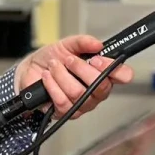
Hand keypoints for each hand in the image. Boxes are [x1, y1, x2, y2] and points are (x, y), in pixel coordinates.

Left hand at [14, 35, 133, 119]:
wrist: (31, 70)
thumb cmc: (52, 59)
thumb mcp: (67, 44)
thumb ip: (82, 42)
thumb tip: (97, 44)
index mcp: (103, 74)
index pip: (123, 76)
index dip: (116, 69)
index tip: (98, 59)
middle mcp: (96, 91)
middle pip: (101, 87)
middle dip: (82, 69)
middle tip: (69, 60)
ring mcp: (82, 104)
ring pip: (79, 93)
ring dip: (62, 75)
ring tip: (54, 66)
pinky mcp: (65, 112)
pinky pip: (63, 101)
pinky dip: (52, 85)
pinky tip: (47, 77)